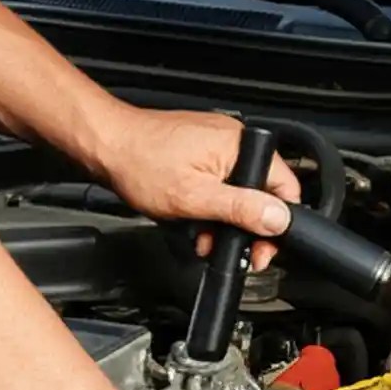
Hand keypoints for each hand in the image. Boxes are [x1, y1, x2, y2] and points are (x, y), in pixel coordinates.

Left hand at [101, 107, 300, 270]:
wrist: (106, 145)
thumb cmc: (141, 163)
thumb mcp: (195, 197)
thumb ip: (241, 209)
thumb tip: (279, 219)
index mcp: (240, 145)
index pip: (284, 188)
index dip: (277, 224)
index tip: (261, 248)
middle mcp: (233, 140)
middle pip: (261, 193)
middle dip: (244, 227)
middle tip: (228, 248)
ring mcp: (216, 145)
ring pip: (237, 193)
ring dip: (223, 221)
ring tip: (202, 235)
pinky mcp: (200, 152)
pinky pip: (219, 184)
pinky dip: (210, 206)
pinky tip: (193, 219)